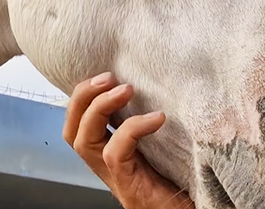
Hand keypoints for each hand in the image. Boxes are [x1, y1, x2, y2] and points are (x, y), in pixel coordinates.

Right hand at [63, 73, 195, 208]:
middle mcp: (110, 169)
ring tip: (125, 89)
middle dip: (83, 97)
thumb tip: (180, 87)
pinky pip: (115, 154)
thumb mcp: (172, 149)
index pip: (81, 127)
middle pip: (73, 132)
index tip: (107, 75)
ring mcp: (117, 180)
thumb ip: (165, 126)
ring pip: (84, 141)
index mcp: (116, 158)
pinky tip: (156, 119)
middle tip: (107, 76)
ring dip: (99, 108)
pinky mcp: (131, 188)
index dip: (83, 99)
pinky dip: (131, 130)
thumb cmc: (191, 188)